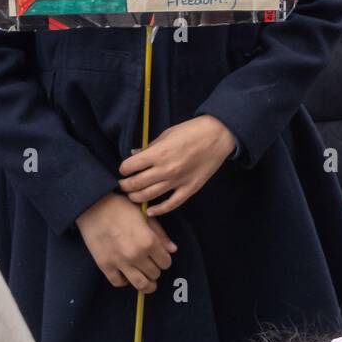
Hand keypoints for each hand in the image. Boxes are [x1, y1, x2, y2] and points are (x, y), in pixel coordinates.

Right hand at [75, 193, 176, 291]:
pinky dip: (125, 281)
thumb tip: (173, 250)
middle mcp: (136, 255)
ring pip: (140, 284)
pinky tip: (127, 275)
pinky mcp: (105, 266)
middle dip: (156, 270)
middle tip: (152, 265)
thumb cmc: (123, 208)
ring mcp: (119, 262)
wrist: (95, 207)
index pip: (165, 262)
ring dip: (146, 285)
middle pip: (154, 274)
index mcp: (148, 241)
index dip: (165, 260)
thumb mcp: (146, 217)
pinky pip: (118, 282)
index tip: (161, 258)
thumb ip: (161, 235)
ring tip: (147, 283)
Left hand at [118, 115, 235, 215]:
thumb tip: (134, 155)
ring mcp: (177, 181)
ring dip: (136, 198)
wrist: (218, 135)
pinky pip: (170, 205)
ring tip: (133, 195)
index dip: (123, 168)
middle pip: (136, 184)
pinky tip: (150, 210)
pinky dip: (158, 210)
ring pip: (149, 196)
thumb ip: (150, 147)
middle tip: (124, 184)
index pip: (130, 166)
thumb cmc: (192, 130)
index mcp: (158, 153)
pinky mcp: (189, 189)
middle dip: (125, 185)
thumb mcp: (167, 133)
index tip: (124, 169)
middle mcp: (165, 169)